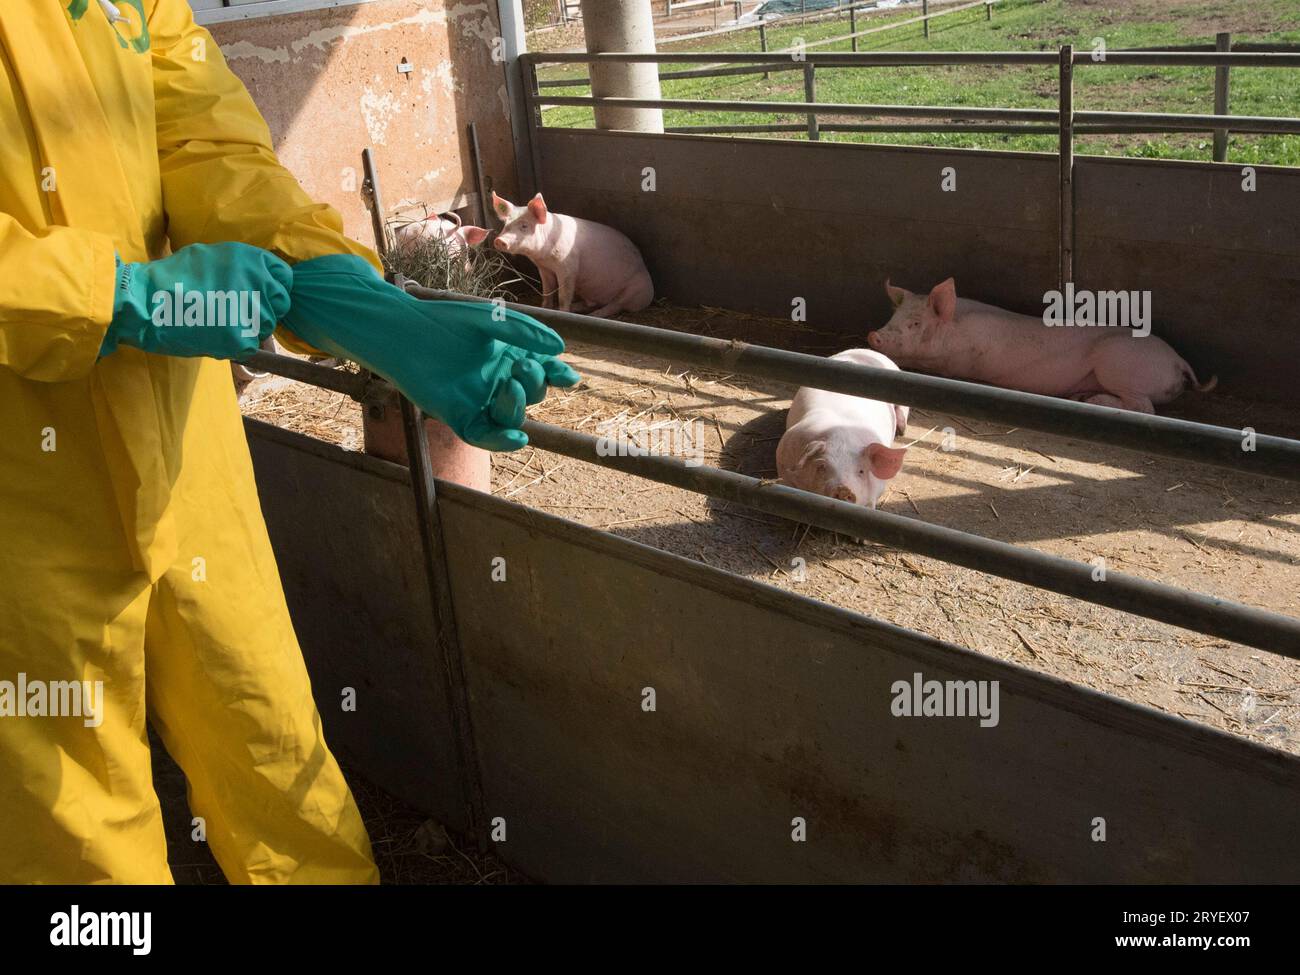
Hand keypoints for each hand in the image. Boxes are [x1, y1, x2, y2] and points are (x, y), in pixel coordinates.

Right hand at [100, 242, 289, 358]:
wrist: (146, 302)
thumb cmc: (174, 278)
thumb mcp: (211, 256)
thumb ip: (240, 266)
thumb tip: (261, 276)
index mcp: (250, 259)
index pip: (284, 277)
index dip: (274, 288)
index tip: (262, 295)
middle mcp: (257, 281)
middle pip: (280, 303)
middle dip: (264, 309)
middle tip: (236, 311)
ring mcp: (251, 310)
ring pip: (266, 325)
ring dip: (249, 327)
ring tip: (220, 321)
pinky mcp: (242, 336)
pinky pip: (251, 344)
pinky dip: (236, 344)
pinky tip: (215, 334)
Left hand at [282, 254, 579, 450]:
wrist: (402, 331)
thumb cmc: (444, 321)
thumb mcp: (489, 321)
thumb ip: (523, 333)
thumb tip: (560, 348)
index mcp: (509, 357)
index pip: (543, 371)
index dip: (557, 376)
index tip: (568, 378)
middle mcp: (497, 380)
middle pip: (531, 393)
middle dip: (535, 382)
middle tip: (522, 366)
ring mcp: (478, 400)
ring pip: (510, 416)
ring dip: (518, 406)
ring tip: (512, 386)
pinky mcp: (457, 415)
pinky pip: (483, 434)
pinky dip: (500, 440)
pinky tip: (516, 437)